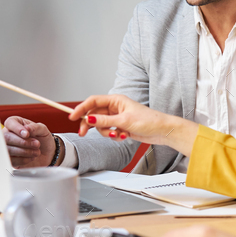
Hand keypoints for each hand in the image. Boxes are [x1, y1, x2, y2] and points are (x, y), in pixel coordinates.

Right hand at [3, 116, 57, 167]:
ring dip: (24, 152)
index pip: (10, 123)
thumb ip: (35, 127)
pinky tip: (32, 158)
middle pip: (6, 137)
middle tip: (37, 144)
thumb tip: (26, 128)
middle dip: (23, 142)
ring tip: (37, 152)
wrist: (47, 154)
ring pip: (8, 150)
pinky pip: (12, 160)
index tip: (27, 134)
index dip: (17, 129)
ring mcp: (8, 147)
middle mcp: (8, 134)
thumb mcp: (43, 130)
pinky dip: (23, 160)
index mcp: (15, 123)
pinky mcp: (10, 159)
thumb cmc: (43, 139)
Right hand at [70, 94, 198, 157]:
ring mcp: (118, 118)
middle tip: (83, 133)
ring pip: (101, 126)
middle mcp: (115, 108)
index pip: (93, 101)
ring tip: (118, 135)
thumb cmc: (149, 121)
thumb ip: (104, 121)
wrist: (162, 131)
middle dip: (90, 125)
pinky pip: (110, 132)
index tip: (72, 116)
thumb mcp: (124, 121)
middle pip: (94, 115)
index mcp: (116, 100)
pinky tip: (124, 136)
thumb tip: (88, 120)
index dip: (81, 108)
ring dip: (107, 133)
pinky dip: (114, 136)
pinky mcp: (121, 127)